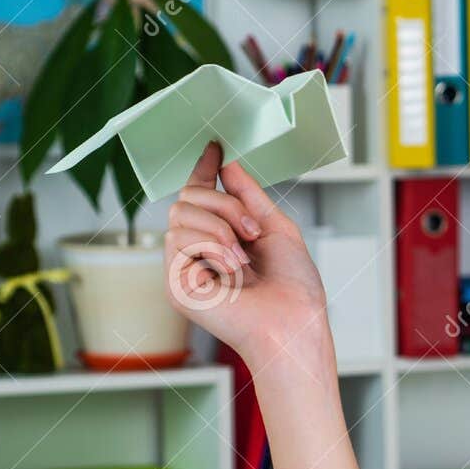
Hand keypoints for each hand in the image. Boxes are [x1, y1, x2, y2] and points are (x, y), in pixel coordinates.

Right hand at [163, 142, 329, 364]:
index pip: (202, 194)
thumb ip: (250, 197)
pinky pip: (179, 240)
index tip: (215, 146)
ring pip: (181, 214)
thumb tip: (228, 165)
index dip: (205, 168)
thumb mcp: (276, 230)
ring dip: (221, 229)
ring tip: (244, 258)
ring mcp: (184, 267)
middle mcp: (198, 251)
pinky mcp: (175, 283)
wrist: (294, 322)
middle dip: (224, 205)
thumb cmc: (293, 289)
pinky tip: (231, 273)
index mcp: (222, 238)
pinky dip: (213, 249)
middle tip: (252, 231)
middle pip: (188, 197)